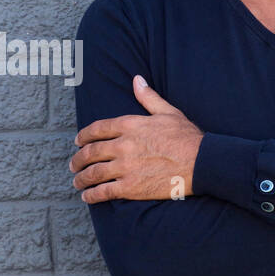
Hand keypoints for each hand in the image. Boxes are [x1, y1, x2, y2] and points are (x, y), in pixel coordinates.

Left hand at [69, 75, 204, 203]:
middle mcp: (123, 145)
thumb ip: (148, 97)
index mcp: (130, 125)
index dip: (84, 136)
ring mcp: (125, 167)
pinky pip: (103, 191)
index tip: (78, 141)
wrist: (201, 162)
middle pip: (91, 152)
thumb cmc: (187, 137)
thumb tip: (137, 79)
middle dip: (78, 159)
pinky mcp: (130, 187)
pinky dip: (92, 195)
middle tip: (73, 164)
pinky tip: (87, 196)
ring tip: (77, 181)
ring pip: (93, 173)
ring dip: (81, 178)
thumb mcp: (168, 112)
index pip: (97, 129)